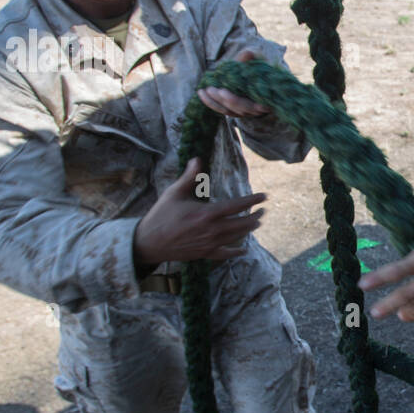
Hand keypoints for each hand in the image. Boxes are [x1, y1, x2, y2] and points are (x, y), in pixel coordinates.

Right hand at [133, 156, 265, 266]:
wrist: (149, 242)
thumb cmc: (161, 215)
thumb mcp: (174, 193)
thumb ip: (189, 177)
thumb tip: (197, 159)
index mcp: (207, 213)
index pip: (237, 205)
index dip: (253, 201)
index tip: (264, 196)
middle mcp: (212, 230)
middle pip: (242, 223)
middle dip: (255, 216)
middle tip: (263, 211)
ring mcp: (210, 243)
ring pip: (237, 237)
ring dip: (249, 229)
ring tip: (256, 223)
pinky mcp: (205, 253)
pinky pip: (225, 253)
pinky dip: (236, 252)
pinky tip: (243, 250)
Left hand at [198, 49, 271, 117]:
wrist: (257, 77)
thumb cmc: (258, 69)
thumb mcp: (257, 63)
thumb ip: (252, 59)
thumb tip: (249, 53)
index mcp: (265, 98)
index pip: (251, 105)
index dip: (236, 100)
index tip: (223, 91)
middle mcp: (257, 109)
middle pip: (239, 109)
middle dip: (223, 99)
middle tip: (210, 89)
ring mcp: (246, 112)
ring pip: (229, 111)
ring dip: (215, 101)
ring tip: (203, 91)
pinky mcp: (236, 111)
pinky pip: (223, 110)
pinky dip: (211, 102)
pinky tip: (201, 93)